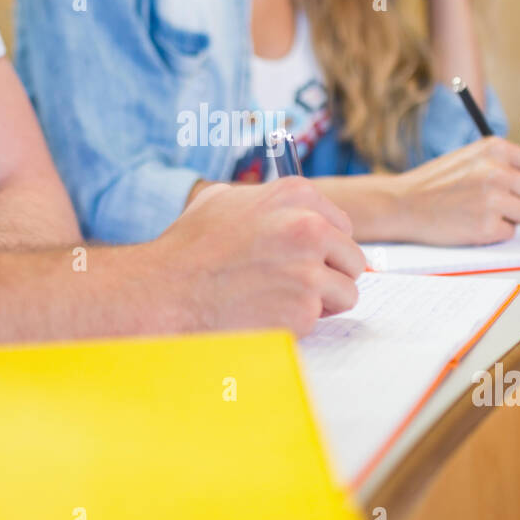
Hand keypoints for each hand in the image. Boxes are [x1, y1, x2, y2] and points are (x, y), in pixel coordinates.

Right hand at [156, 177, 365, 337]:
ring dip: (321, 303)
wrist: (166, 290)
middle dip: (329, 276)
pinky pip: (321, 321)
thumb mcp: (221, 200)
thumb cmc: (188, 248)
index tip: (301, 259)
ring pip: (346, 293)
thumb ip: (262, 200)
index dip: (324, 249)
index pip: (342, 226)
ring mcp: (308, 268)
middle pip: (352, 259)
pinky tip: (267, 314)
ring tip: (281, 301)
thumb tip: (285, 209)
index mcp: (296, 195)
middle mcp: (309, 226)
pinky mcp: (304, 308)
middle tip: (294, 285)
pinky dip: (299, 324)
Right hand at [389, 138, 519, 245]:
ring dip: (510, 218)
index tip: (509, 187)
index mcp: (496, 148)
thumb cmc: (438, 181)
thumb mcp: (474, 158)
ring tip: (481, 212)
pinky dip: (493, 233)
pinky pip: (509, 233)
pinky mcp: (486, 226)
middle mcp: (497, 171)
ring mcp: (492, 199)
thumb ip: (514, 161)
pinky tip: (470, 224)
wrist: (402, 204)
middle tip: (493, 203)